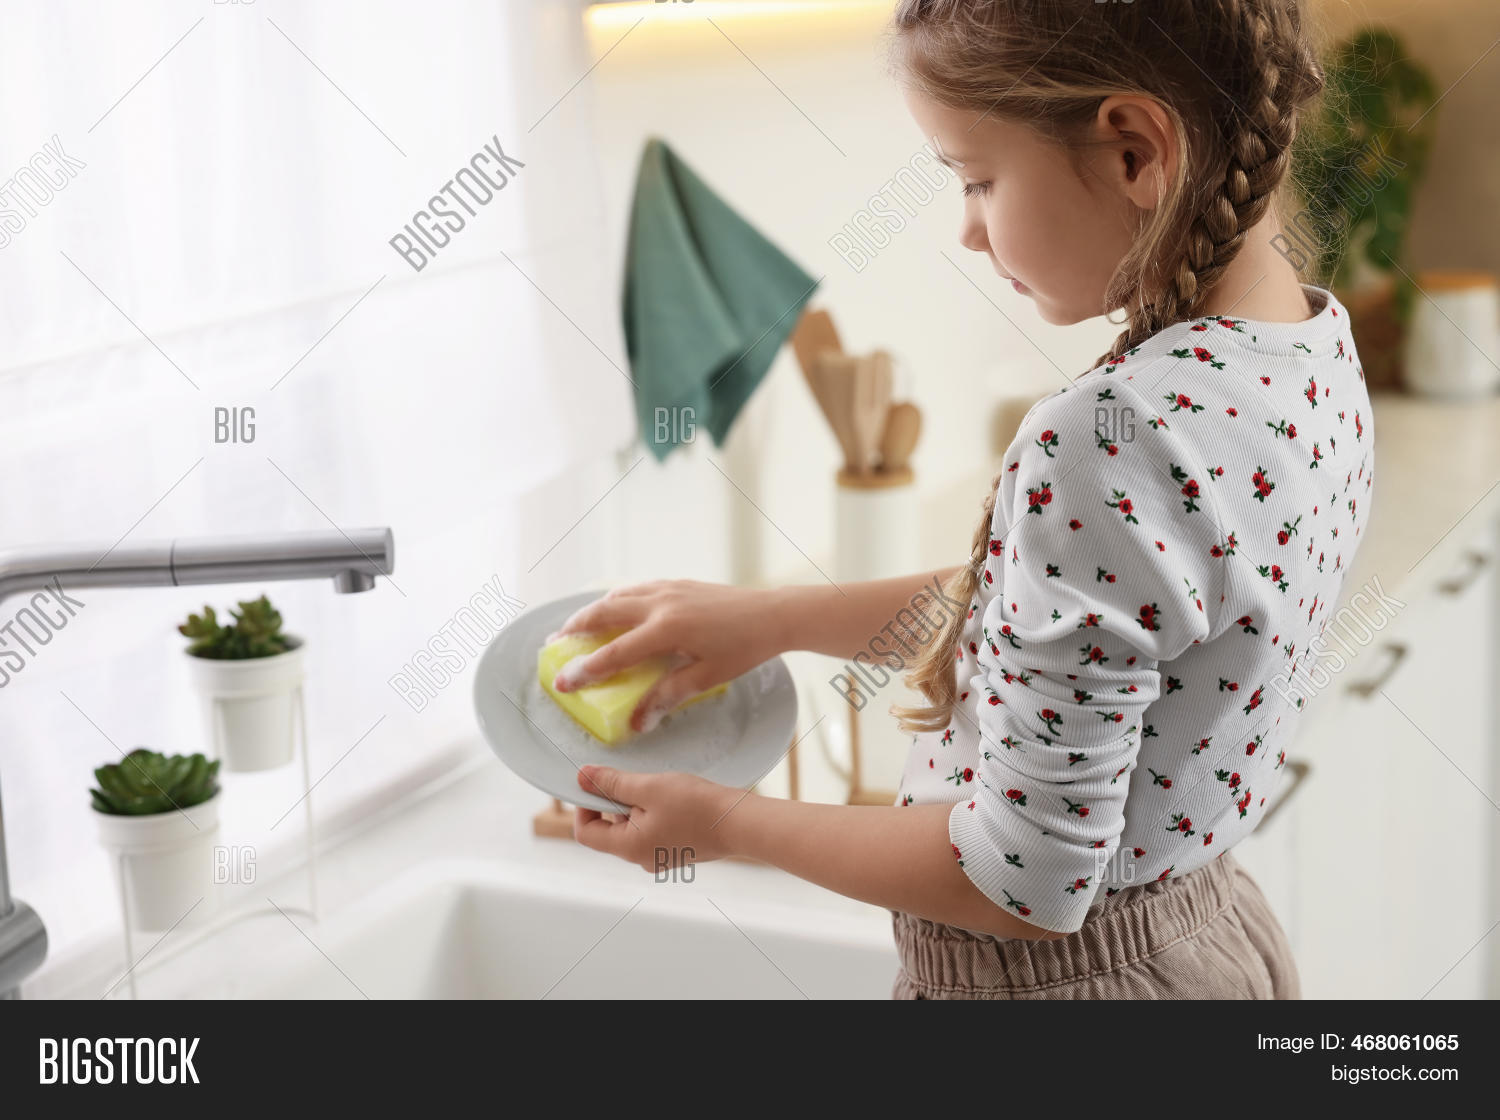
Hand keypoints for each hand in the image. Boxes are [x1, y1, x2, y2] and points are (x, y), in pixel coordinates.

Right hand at [549, 581, 783, 732]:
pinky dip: (616, 600)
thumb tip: (636, 721)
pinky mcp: (676, 584)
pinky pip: (635, 589)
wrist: (773, 613)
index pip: (614, 652)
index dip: (585, 669)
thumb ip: (668, 696)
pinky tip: (613, 611)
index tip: (562, 683)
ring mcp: (668, 589)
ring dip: (592, 612)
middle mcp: (660, 604)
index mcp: (667, 630)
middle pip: (603, 614)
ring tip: (574, 628)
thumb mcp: (706, 677)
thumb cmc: (744, 648)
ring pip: (616, 596)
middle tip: (554, 647)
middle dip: (574, 630)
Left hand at [572, 765, 742, 868]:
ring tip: (659, 788)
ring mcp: (659, 857)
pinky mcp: (675, 850)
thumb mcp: (649, 788)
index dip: (585, 805)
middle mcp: (640, 859)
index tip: (599, 782)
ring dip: (637, 805)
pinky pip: (652, 830)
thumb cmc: (696, 806)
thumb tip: (581, 777)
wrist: (740, 823)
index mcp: (628, 848)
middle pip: (609, 830)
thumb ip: (612, 783)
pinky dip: (654, 812)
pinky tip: (674, 798)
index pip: (586, 832)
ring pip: (632, 828)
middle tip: (636, 780)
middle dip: (615, 802)